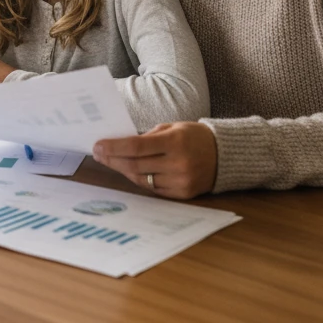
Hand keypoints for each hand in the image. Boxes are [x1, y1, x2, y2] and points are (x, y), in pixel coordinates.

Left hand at [92, 122, 217, 199]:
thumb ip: (148, 136)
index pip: (136, 146)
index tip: (98, 146)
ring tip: (111, 161)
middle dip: (113, 160)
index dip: (114, 147)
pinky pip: (154, 189)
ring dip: (123, 170)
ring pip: (142, 179)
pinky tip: (131, 171)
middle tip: (98, 154)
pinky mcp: (183, 195)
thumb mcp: (172, 127)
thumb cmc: (194, 137)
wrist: (224, 155)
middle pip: (135, 165)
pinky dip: (140, 180)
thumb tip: (120, 144)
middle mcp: (178, 163)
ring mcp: (181, 181)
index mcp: (174, 142)